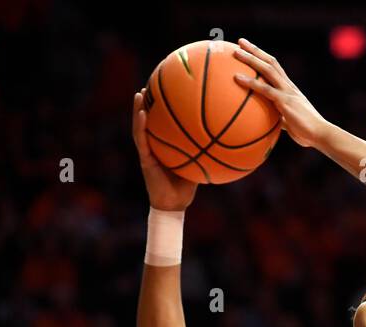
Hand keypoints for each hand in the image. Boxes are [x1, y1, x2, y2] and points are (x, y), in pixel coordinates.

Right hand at [132, 89, 198, 209]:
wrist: (174, 204)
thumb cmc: (188, 186)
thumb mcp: (199, 164)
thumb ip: (206, 150)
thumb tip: (227, 137)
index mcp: (165, 145)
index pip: (163, 123)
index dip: (162, 107)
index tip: (167, 89)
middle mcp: (154, 146)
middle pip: (150, 121)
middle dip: (149, 103)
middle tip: (151, 83)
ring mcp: (147, 152)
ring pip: (140, 127)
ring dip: (138, 109)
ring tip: (140, 93)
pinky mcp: (144, 159)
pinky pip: (141, 140)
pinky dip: (140, 126)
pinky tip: (142, 113)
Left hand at [231, 37, 328, 147]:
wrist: (320, 134)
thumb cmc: (306, 131)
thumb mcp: (290, 121)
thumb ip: (279, 117)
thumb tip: (269, 122)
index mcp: (289, 89)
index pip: (275, 67)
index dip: (263, 57)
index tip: (250, 49)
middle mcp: (288, 86)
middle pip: (270, 62)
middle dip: (255, 50)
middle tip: (240, 41)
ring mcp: (287, 92)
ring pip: (267, 69)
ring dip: (251, 59)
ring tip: (235, 53)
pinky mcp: (284, 102)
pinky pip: (265, 89)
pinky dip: (250, 82)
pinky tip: (236, 78)